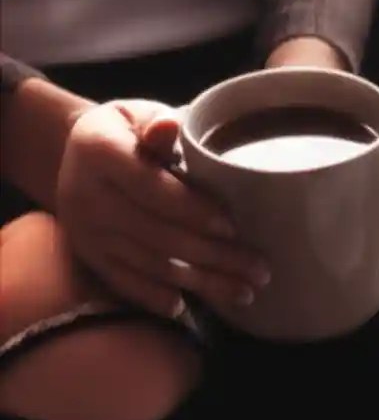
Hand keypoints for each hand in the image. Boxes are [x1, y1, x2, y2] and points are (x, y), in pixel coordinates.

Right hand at [55, 101, 270, 316]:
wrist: (78, 151)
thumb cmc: (130, 128)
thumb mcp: (142, 113)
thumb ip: (160, 124)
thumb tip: (169, 127)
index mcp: (99, 151)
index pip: (151, 187)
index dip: (193, 210)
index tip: (233, 226)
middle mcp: (85, 195)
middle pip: (157, 233)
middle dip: (213, 256)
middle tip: (260, 269)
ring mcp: (85, 230)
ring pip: (148, 263)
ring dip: (199, 283)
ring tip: (244, 292)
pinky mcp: (88, 254)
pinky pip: (123, 281)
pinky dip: (155, 297)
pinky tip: (187, 306)